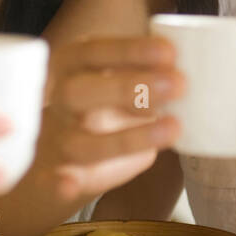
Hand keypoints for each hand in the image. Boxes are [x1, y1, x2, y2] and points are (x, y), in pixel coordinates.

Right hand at [38, 35, 183, 201]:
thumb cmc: (108, 101)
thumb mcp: (123, 77)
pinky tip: (68, 184)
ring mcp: (58, 138)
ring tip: (174, 128)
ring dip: (126, 139)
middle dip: (127, 87)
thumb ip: (145, 71)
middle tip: (177, 85)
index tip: (170, 52)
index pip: (95, 51)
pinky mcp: (60, 174)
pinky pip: (50, 181)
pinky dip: (57, 184)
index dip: (131, 50)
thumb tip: (184, 70)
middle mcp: (60, 100)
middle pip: (79, 91)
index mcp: (73, 65)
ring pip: (79, 142)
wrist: (69, 149)